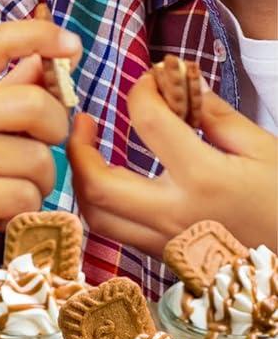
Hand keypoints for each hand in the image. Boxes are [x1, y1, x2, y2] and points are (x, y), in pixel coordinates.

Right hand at [0, 18, 81, 263]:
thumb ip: (12, 87)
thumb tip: (48, 57)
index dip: (42, 35)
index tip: (73, 45)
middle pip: (35, 106)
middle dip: (55, 130)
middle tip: (42, 145)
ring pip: (37, 160)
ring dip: (40, 180)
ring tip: (13, 183)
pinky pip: (25, 197)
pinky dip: (25, 207)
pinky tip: (1, 206)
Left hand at [68, 73, 277, 256]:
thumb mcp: (262, 149)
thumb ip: (215, 114)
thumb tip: (180, 81)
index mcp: (203, 178)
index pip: (149, 122)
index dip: (142, 91)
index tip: (149, 81)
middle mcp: (175, 214)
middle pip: (97, 184)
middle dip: (79, 147)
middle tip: (83, 121)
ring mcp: (165, 242)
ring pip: (96, 216)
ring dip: (83, 179)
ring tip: (88, 151)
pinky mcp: (165, 257)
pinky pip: (116, 232)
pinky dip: (102, 203)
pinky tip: (112, 180)